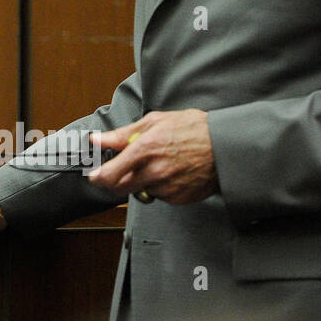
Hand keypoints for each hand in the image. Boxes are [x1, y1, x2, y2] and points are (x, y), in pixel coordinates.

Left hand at [88, 110, 217, 204]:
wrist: (226, 146)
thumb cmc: (193, 129)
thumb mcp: (155, 121)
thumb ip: (122, 134)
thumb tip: (98, 139)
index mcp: (146, 149)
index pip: (111, 173)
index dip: (98, 177)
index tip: (94, 176)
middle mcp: (155, 171)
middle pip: (121, 188)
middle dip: (115, 181)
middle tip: (121, 170)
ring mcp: (168, 187)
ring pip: (141, 191)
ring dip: (141, 181)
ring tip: (159, 163)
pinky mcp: (179, 198)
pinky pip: (160, 196)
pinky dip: (160, 187)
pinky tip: (172, 172)